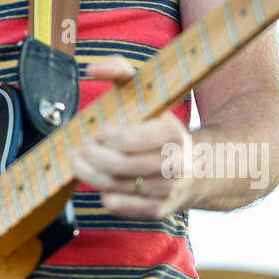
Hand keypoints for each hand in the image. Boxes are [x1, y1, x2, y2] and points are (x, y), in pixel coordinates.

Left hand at [71, 55, 194, 219]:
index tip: (98, 129)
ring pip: (117, 187)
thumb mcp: (147, 92)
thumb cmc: (161, 125)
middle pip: (121, 166)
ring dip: (91, 174)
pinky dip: (104, 193)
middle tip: (81, 146)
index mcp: (173, 135)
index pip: (133, 141)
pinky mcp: (157, 210)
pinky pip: (121, 206)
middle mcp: (174, 166)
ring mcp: (166, 191)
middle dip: (94, 157)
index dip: (109, 136)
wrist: (200, 167)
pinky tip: (97, 179)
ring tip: (78, 160)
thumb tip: (92, 68)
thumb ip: (119, 70)